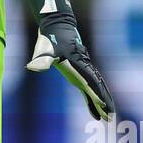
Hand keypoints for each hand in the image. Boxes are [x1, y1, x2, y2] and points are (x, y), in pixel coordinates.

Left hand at [23, 0, 114, 121]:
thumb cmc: (50, 38)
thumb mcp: (45, 48)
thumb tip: (32, 67)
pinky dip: (91, 100)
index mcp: (78, 64)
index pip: (89, 81)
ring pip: (96, 88)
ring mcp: (83, 69)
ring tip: (107, 118)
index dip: (96, 93)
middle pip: (98, 87)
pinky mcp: (79, 71)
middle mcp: (84, 67)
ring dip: (102, 102)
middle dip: (105, 101)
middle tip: (111, 117)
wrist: (57, 25)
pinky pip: (88, 88)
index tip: (103, 104)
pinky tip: (94, 111)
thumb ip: (42, 60)